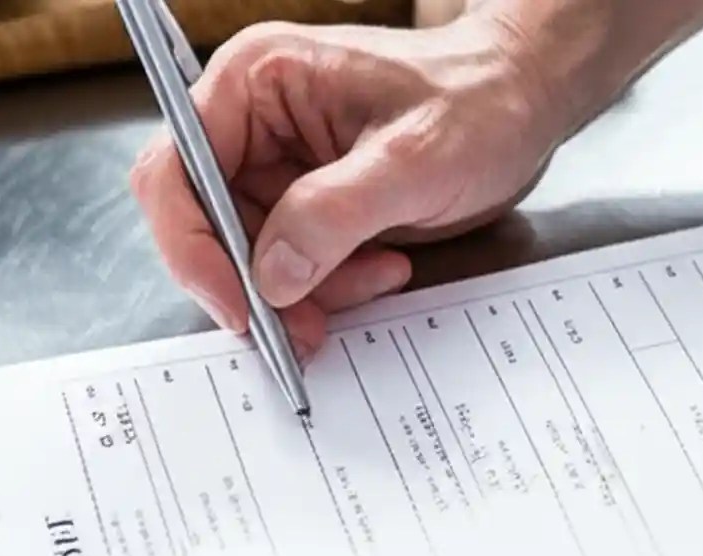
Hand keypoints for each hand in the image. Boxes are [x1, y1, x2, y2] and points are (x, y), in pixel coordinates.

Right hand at [129, 13, 566, 360]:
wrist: (526, 105)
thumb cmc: (480, 103)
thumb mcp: (413, 159)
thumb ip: (333, 214)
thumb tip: (271, 276)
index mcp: (256, 81)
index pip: (176, 171)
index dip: (192, 247)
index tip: (239, 307)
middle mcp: (256, 121)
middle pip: (208, 224)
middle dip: (259, 282)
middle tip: (305, 327)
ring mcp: (283, 163)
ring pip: (255, 256)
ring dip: (309, 288)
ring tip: (378, 275)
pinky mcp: (313, 201)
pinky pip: (296, 263)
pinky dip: (334, 283)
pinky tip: (384, 265)